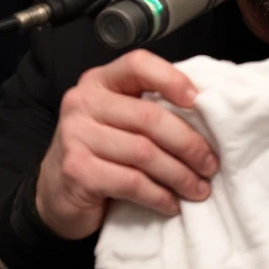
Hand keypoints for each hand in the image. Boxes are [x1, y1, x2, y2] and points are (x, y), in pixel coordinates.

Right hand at [35, 49, 217, 239]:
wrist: (57, 195)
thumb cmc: (101, 154)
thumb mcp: (120, 121)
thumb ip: (151, 109)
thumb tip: (208, 115)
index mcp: (100, 81)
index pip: (138, 65)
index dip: (171, 79)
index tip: (198, 101)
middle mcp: (83, 102)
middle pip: (149, 117)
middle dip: (189, 144)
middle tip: (211, 165)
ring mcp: (76, 136)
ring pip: (144, 153)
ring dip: (179, 175)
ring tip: (198, 188)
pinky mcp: (76, 170)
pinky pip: (131, 182)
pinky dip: (159, 196)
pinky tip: (171, 204)